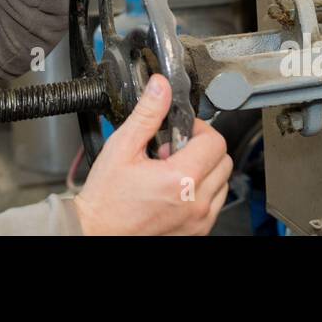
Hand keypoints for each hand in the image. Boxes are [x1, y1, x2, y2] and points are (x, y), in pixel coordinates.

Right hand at [72, 75, 232, 234]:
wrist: (97, 233)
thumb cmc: (106, 199)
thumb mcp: (122, 147)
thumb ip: (147, 114)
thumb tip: (161, 88)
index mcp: (181, 180)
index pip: (215, 141)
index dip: (198, 129)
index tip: (180, 130)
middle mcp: (196, 203)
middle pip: (224, 161)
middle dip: (202, 148)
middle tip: (173, 149)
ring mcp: (199, 221)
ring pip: (222, 183)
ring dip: (204, 171)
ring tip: (172, 171)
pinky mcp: (197, 232)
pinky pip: (214, 204)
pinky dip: (202, 192)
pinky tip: (174, 189)